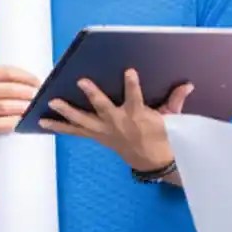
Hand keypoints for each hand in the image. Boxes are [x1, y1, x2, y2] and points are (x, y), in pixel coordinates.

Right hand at [0, 65, 40, 137]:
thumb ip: (5, 83)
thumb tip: (36, 85)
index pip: (7, 72)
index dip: (26, 77)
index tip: (39, 83)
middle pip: (8, 89)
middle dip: (28, 94)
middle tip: (42, 98)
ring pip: (3, 105)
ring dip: (23, 108)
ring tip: (36, 110)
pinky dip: (12, 122)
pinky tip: (22, 122)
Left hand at [40, 69, 191, 170]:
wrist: (152, 161)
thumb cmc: (160, 135)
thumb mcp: (170, 117)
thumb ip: (175, 99)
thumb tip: (188, 84)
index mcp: (137, 115)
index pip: (135, 98)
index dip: (132, 85)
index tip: (129, 71)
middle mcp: (118, 123)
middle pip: (103, 108)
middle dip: (93, 95)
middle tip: (82, 82)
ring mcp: (104, 131)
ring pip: (83, 120)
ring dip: (66, 111)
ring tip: (50, 102)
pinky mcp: (96, 136)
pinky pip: (74, 132)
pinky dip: (59, 127)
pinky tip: (43, 121)